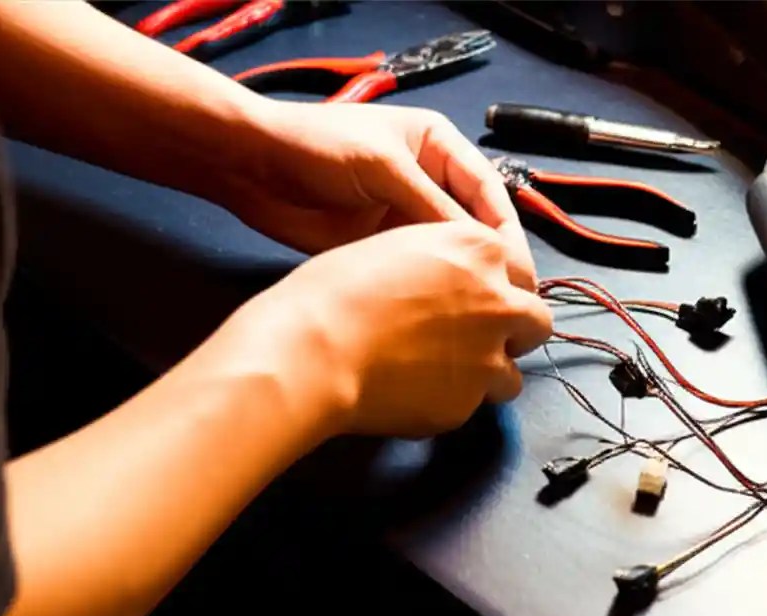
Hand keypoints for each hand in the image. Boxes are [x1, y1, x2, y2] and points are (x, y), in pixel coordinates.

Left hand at [223, 99, 535, 289]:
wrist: (250, 166)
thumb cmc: (319, 147)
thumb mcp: (385, 169)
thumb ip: (433, 208)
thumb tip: (482, 253)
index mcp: (440, 148)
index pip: (489, 193)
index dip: (506, 232)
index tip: (516, 271)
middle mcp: (430, 181)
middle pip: (475, 226)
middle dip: (491, 261)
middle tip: (504, 303)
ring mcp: (406, 215)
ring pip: (450, 253)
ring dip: (464, 280)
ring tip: (480, 316)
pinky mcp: (382, 245)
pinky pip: (419, 268)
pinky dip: (433, 289)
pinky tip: (444, 314)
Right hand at [234, 220, 551, 437]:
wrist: (314, 349)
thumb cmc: (335, 292)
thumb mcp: (396, 247)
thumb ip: (443, 261)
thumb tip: (452, 281)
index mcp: (479, 249)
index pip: (519, 271)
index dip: (500, 289)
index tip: (480, 300)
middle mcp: (498, 301)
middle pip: (537, 323)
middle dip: (514, 335)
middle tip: (477, 342)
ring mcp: (488, 356)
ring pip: (512, 376)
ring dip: (486, 377)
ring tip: (439, 374)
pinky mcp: (469, 402)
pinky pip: (472, 406)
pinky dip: (451, 403)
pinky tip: (412, 392)